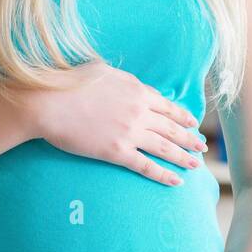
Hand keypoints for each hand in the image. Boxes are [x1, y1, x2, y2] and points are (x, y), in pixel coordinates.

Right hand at [22, 60, 206, 184]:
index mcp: (138, 91)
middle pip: (172, 128)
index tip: (193, 123)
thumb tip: (134, 85)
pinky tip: (176, 181)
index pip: (168, 106)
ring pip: (165, 148)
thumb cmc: (70, 83)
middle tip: (203, 146)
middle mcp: (139, 112)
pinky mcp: (117, 152)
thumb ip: (124, 80)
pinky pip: (147, 166)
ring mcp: (130, 133)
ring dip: (183, 157)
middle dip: (190, 138)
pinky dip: (163, 175)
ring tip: (196, 164)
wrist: (48, 103)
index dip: (182, 117)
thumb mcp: (103, 71)